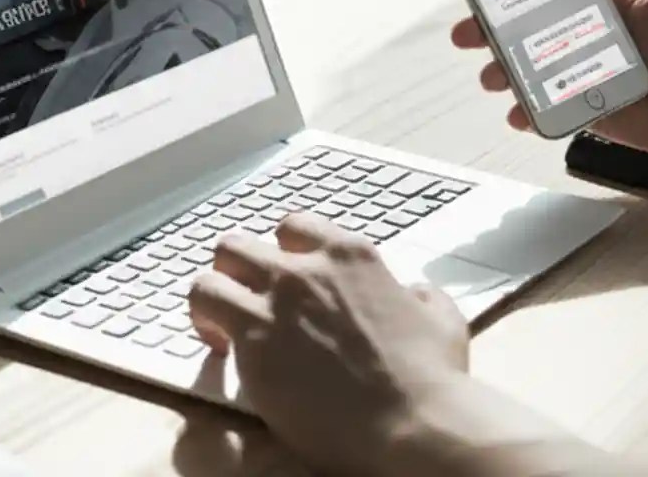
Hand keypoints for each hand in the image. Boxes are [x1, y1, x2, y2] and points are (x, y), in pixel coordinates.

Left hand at [189, 213, 469, 475]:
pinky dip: (206, 327)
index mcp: (351, 256)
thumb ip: (422, 296)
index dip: (284, 252)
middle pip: (241, 245)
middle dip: (237, 272)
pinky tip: (222, 353)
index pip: (295, 227)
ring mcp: (274, 302)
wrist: (412, 420)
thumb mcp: (442, 318)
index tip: (285, 277)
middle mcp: (305, 269)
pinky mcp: (252, 341)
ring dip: (212, 296)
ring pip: (211, 275)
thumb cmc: (433, 376)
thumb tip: (413, 293)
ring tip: (220, 325)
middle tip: (245, 300)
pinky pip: (205, 312)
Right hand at [449, 0, 647, 156]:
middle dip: (480, 27)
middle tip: (463, 31)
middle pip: (515, 26)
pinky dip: (523, 112)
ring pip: (518, 69)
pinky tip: (520, 111)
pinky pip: (538, 110)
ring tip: (494, 76)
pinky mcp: (577, 109)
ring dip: (496, 71)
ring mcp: (573, 72)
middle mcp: (577, 33)